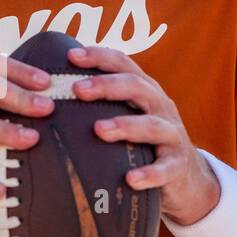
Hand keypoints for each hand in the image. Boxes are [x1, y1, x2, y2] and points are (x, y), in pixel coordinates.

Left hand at [67, 45, 219, 224]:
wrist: (187, 179)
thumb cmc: (144, 144)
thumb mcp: (128, 118)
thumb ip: (100, 107)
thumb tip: (48, 98)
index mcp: (145, 91)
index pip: (124, 65)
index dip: (99, 57)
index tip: (71, 56)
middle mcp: (160, 107)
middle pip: (137, 87)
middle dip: (107, 86)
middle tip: (77, 90)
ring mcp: (172, 135)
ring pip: (151, 125)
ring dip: (125, 125)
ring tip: (99, 130)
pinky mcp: (178, 165)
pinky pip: (165, 168)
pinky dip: (149, 173)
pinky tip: (130, 179)